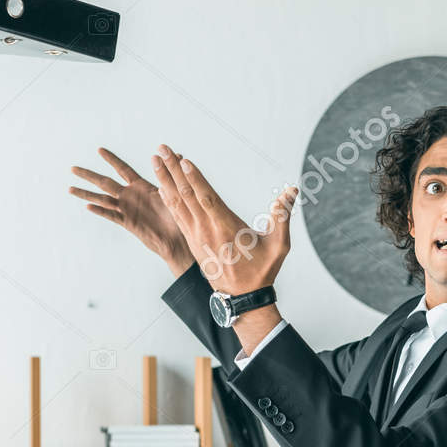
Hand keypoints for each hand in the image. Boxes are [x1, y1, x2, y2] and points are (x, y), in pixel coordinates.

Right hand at [69, 147, 194, 274]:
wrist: (179, 237)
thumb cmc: (179, 214)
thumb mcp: (176, 190)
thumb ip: (173, 173)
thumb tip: (179, 154)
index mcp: (141, 186)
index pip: (123, 168)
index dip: (111, 159)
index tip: (99, 149)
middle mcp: (130, 196)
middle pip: (105, 182)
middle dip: (88, 175)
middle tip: (72, 168)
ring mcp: (127, 209)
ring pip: (102, 199)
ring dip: (86, 193)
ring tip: (69, 188)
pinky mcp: (128, 223)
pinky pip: (112, 216)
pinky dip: (100, 211)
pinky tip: (88, 206)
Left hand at [152, 143, 297, 294]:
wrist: (242, 298)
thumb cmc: (262, 270)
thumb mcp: (279, 245)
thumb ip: (282, 216)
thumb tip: (291, 191)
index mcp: (226, 228)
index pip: (206, 199)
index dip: (195, 179)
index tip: (184, 160)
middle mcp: (206, 230)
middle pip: (186, 195)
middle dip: (173, 170)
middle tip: (161, 149)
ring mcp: (196, 236)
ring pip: (177, 203)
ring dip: (165, 180)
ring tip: (155, 160)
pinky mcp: (192, 241)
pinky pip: (177, 215)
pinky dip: (169, 197)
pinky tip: (162, 185)